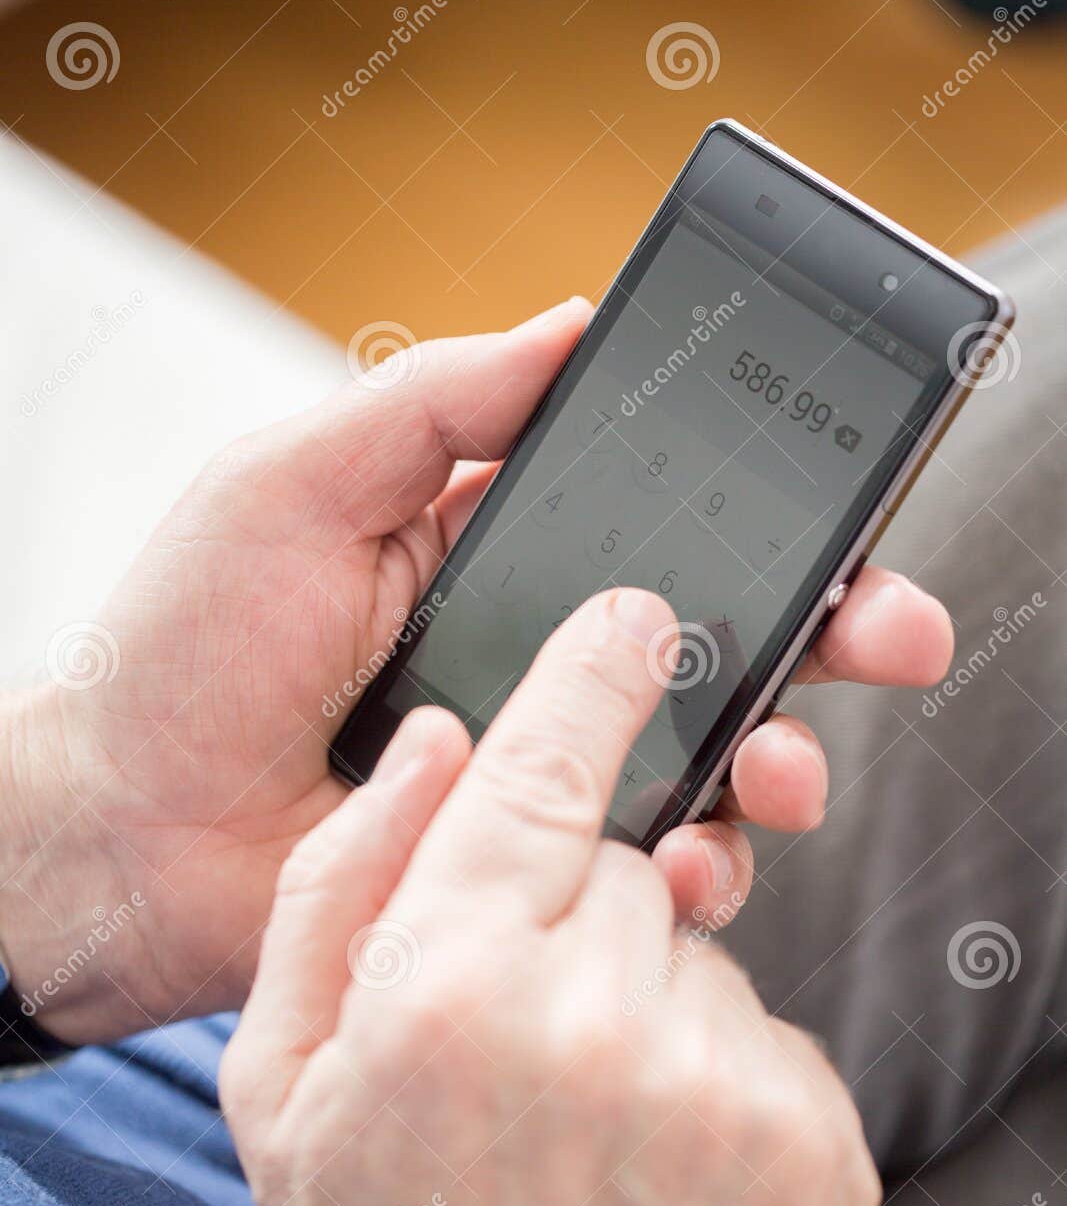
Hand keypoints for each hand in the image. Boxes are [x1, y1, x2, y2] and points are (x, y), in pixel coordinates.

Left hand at [0, 299, 950, 1043]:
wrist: (125, 833)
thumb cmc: (186, 651)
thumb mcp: (297, 483)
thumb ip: (436, 403)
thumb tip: (572, 322)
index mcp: (502, 560)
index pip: (667, 526)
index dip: (766, 522)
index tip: (845, 522)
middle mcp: (541, 669)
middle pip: (722, 646)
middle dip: (829, 640)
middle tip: (894, 637)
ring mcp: (542, 780)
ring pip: (709, 769)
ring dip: (779, 764)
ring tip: (781, 771)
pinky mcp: (530, 883)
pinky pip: (646, 882)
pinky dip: (694, 876)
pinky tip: (689, 867)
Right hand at [221, 589, 881, 1205]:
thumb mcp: (282, 1078)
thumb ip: (342, 886)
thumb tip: (436, 746)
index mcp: (453, 993)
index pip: (542, 776)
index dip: (588, 682)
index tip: (634, 618)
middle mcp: (600, 1026)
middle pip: (618, 867)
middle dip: (570, 920)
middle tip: (517, 1036)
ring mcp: (725, 1089)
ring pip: (696, 948)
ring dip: (641, 999)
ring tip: (582, 1118)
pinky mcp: (817, 1144)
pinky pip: (766, 1032)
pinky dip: (712, 1068)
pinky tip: (650, 1158)